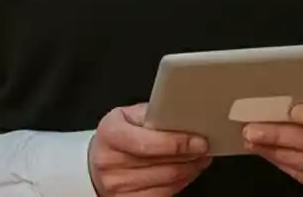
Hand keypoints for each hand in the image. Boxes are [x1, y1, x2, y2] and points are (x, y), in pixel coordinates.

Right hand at [88, 103, 211, 195]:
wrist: (98, 162)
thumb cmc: (116, 137)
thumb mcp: (126, 116)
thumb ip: (151, 114)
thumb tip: (181, 117)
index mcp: (111, 134)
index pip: (148, 144)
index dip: (177, 144)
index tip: (198, 141)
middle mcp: (111, 163)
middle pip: (163, 165)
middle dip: (190, 157)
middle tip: (204, 148)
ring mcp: (119, 186)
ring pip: (168, 181)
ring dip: (190, 170)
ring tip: (198, 158)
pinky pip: (165, 194)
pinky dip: (181, 182)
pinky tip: (186, 171)